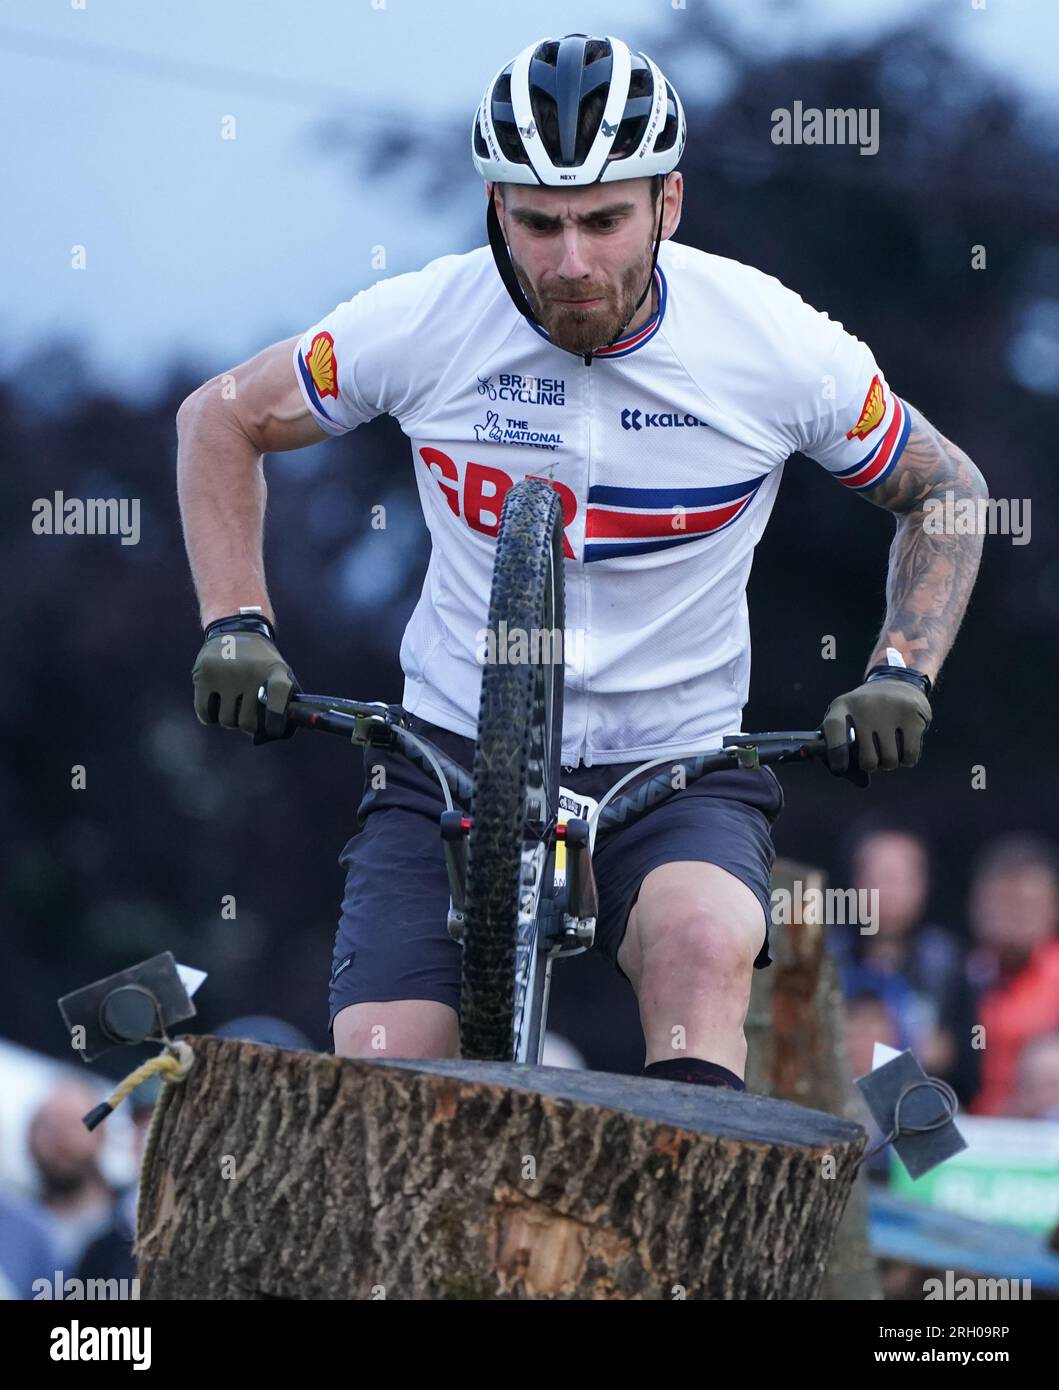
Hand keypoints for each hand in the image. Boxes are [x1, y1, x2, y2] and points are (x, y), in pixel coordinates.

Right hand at [192, 623, 298, 742]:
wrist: (235, 628)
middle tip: (247, 717)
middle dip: (247, 725)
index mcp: (274, 672)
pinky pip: (205, 713)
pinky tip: (216, 707)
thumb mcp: (279, 669)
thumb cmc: (260, 660)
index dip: (276, 723)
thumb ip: (283, 698)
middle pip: (247, 723)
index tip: (271, 730)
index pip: (278, 704)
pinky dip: (210, 716)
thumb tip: (280, 732)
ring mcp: (225, 675)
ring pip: (226, 720)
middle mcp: (250, 674)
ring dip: (229, 719)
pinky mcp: (203, 677)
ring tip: (232, 706)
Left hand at [822, 673, 931, 780]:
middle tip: (874, 755)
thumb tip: (857, 780)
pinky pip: (909, 756)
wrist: (897, 682)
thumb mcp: (846, 718)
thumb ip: (841, 747)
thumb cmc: (865, 711)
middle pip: (868, 759)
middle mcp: (865, 706)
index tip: (841, 768)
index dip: (835, 753)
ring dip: (889, 763)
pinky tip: (903, 747)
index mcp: (842, 706)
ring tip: (888, 749)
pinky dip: (907, 760)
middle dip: (872, 765)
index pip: (833, 728)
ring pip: (890, 761)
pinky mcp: (913, 716)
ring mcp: (890, 710)